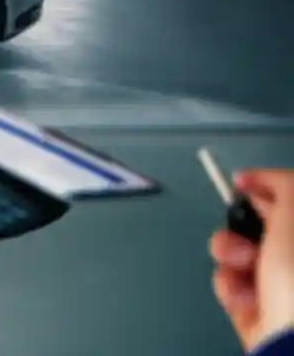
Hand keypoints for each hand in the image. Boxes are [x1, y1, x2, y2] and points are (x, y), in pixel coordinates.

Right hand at [210, 170, 293, 351]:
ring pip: (239, 254)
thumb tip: (262, 179)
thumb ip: (283, 186)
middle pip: (260, 226)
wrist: (290, 340)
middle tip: (244, 236)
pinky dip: (229, 286)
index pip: (289, 198)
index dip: (264, 184)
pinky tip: (243, 295)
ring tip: (241, 266)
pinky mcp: (260, 310)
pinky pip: (231, 285)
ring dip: (230, 256)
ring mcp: (282, 286)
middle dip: (239, 226)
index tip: (242, 181)